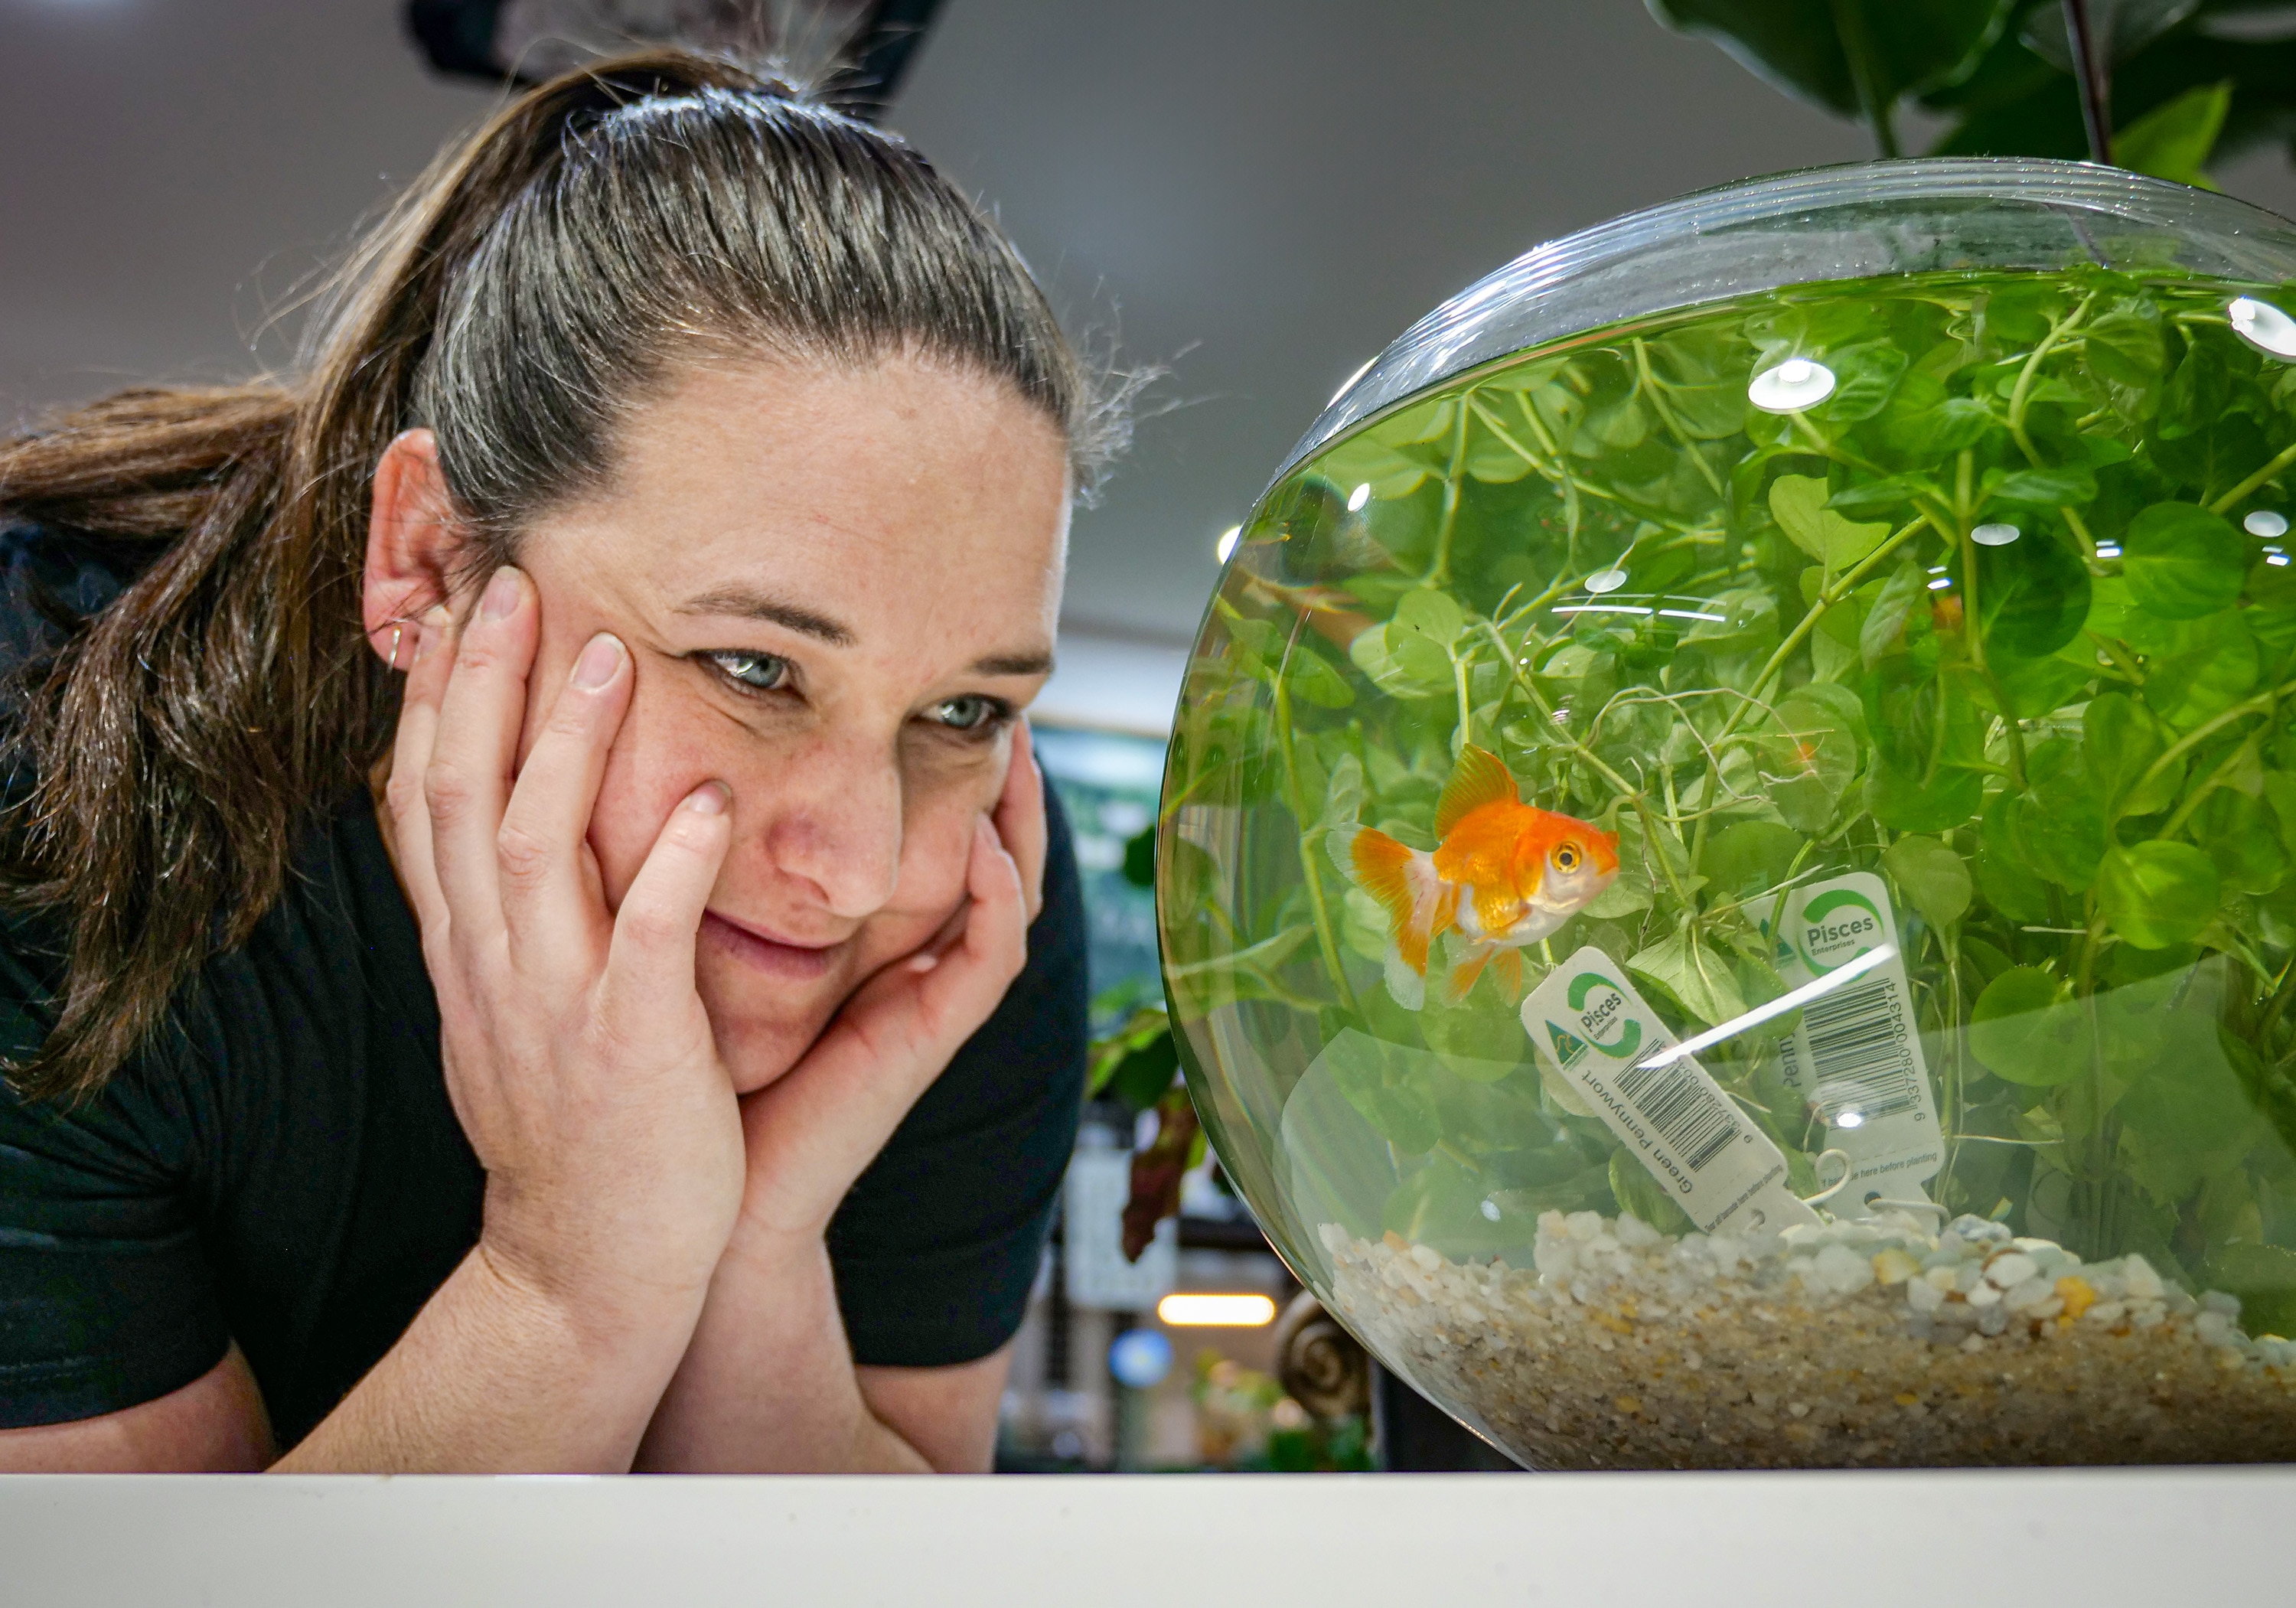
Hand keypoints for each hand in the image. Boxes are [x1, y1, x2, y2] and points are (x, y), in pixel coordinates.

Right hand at [385, 567, 745, 1327]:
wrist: (585, 1270)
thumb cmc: (570, 1132)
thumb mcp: (509, 1013)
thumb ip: (504, 921)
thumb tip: (501, 828)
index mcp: (468, 952)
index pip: (425, 800)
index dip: (434, 699)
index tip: (454, 607)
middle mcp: (493, 964)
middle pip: (463, 795)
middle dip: (482, 684)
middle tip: (514, 580)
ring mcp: (556, 1004)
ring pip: (536, 848)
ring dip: (569, 747)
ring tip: (612, 654)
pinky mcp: (630, 1046)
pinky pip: (645, 940)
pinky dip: (668, 866)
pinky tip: (702, 800)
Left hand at [725, 722, 1047, 1248]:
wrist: (695, 1200)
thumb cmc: (686, 1070)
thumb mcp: (696, 945)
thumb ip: (706, 873)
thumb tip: (673, 769)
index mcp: (862, 935)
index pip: (925, 827)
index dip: (940, 759)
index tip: (928, 679)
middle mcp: (907, 959)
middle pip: (987, 845)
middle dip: (1003, 771)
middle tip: (1004, 693)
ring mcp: (924, 1000)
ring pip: (1008, 892)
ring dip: (1021, 818)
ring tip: (1018, 744)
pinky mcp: (924, 1042)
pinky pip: (989, 961)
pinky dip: (995, 899)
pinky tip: (981, 840)